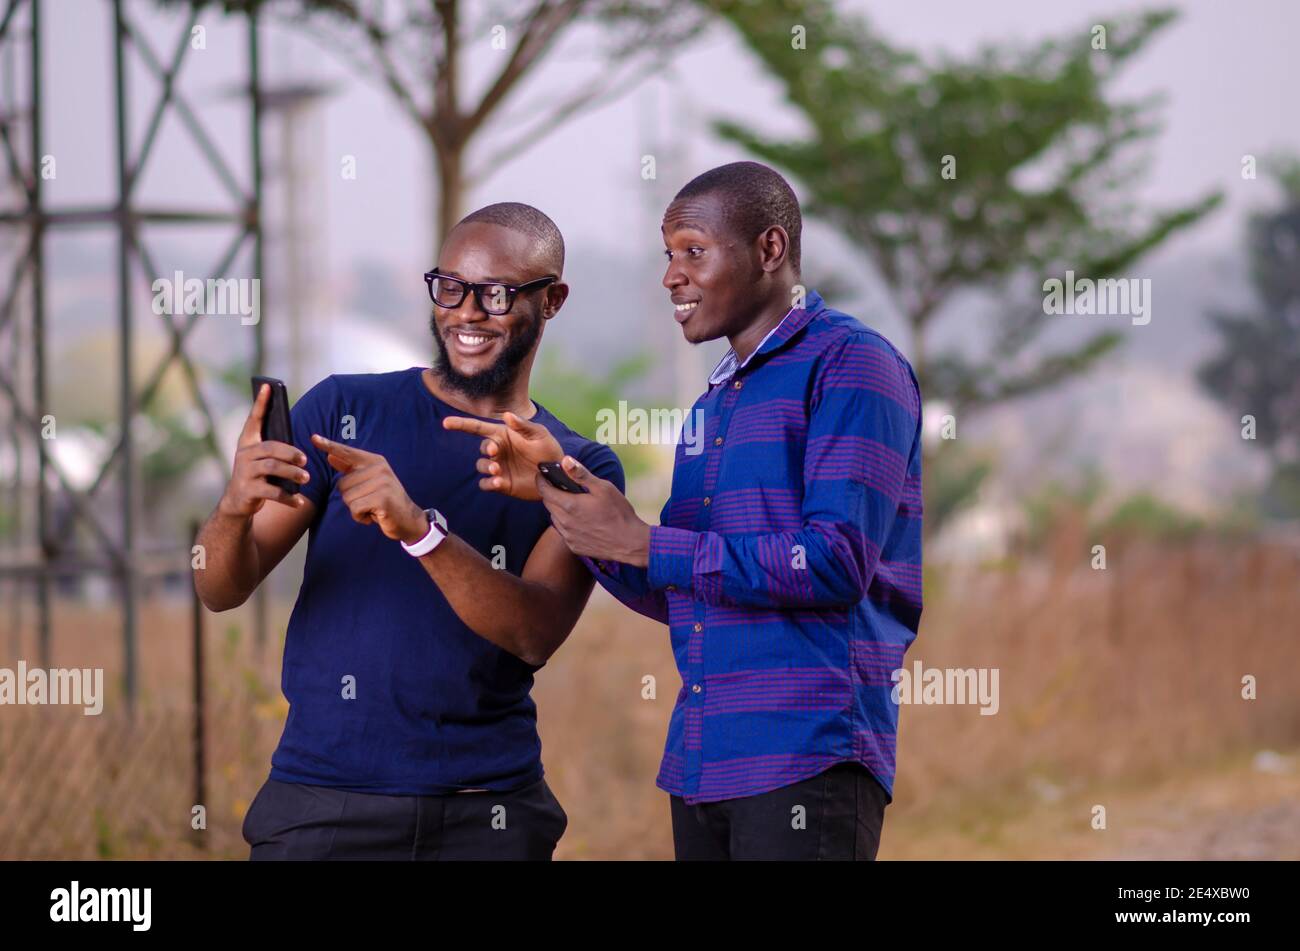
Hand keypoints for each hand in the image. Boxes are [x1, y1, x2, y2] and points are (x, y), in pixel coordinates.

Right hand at [218, 383, 310, 517]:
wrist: (238, 502)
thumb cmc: (257, 475)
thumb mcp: (262, 459)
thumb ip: (275, 449)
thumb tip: (299, 448)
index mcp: (248, 443)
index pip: (254, 419)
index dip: (260, 403)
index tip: (268, 386)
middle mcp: (244, 455)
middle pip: (270, 448)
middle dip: (290, 453)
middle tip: (305, 460)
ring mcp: (244, 473)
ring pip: (272, 468)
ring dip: (292, 473)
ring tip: (306, 478)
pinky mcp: (248, 490)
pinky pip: (272, 492)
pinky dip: (288, 497)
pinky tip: (298, 501)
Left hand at [310, 434, 427, 542]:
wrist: (409, 519)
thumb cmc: (385, 501)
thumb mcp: (368, 482)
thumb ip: (351, 470)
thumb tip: (330, 457)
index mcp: (375, 461)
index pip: (347, 452)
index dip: (329, 446)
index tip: (313, 438)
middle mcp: (379, 468)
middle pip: (342, 484)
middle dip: (351, 498)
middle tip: (370, 501)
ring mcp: (382, 482)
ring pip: (347, 497)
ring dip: (356, 509)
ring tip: (373, 508)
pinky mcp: (382, 498)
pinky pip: (355, 509)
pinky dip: (360, 517)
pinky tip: (374, 516)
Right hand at [443, 411, 562, 501]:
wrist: (556, 476)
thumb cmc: (549, 451)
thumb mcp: (539, 435)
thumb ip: (523, 426)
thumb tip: (507, 415)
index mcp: (504, 435)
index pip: (478, 428)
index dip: (461, 425)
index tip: (446, 423)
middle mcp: (499, 451)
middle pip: (482, 448)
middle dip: (486, 449)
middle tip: (495, 451)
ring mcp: (499, 468)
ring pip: (481, 466)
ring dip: (487, 467)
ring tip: (498, 471)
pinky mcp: (501, 484)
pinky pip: (486, 484)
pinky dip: (489, 483)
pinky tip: (498, 483)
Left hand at [536, 456, 650, 566]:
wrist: (629, 543)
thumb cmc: (618, 513)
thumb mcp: (603, 488)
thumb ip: (581, 474)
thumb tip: (565, 460)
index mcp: (569, 505)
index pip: (544, 491)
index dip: (540, 481)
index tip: (540, 475)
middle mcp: (564, 522)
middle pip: (548, 504)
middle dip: (549, 494)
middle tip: (557, 486)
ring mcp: (568, 536)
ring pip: (554, 518)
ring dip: (558, 509)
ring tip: (571, 503)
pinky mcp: (573, 546)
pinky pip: (563, 532)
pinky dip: (565, 523)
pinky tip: (579, 520)